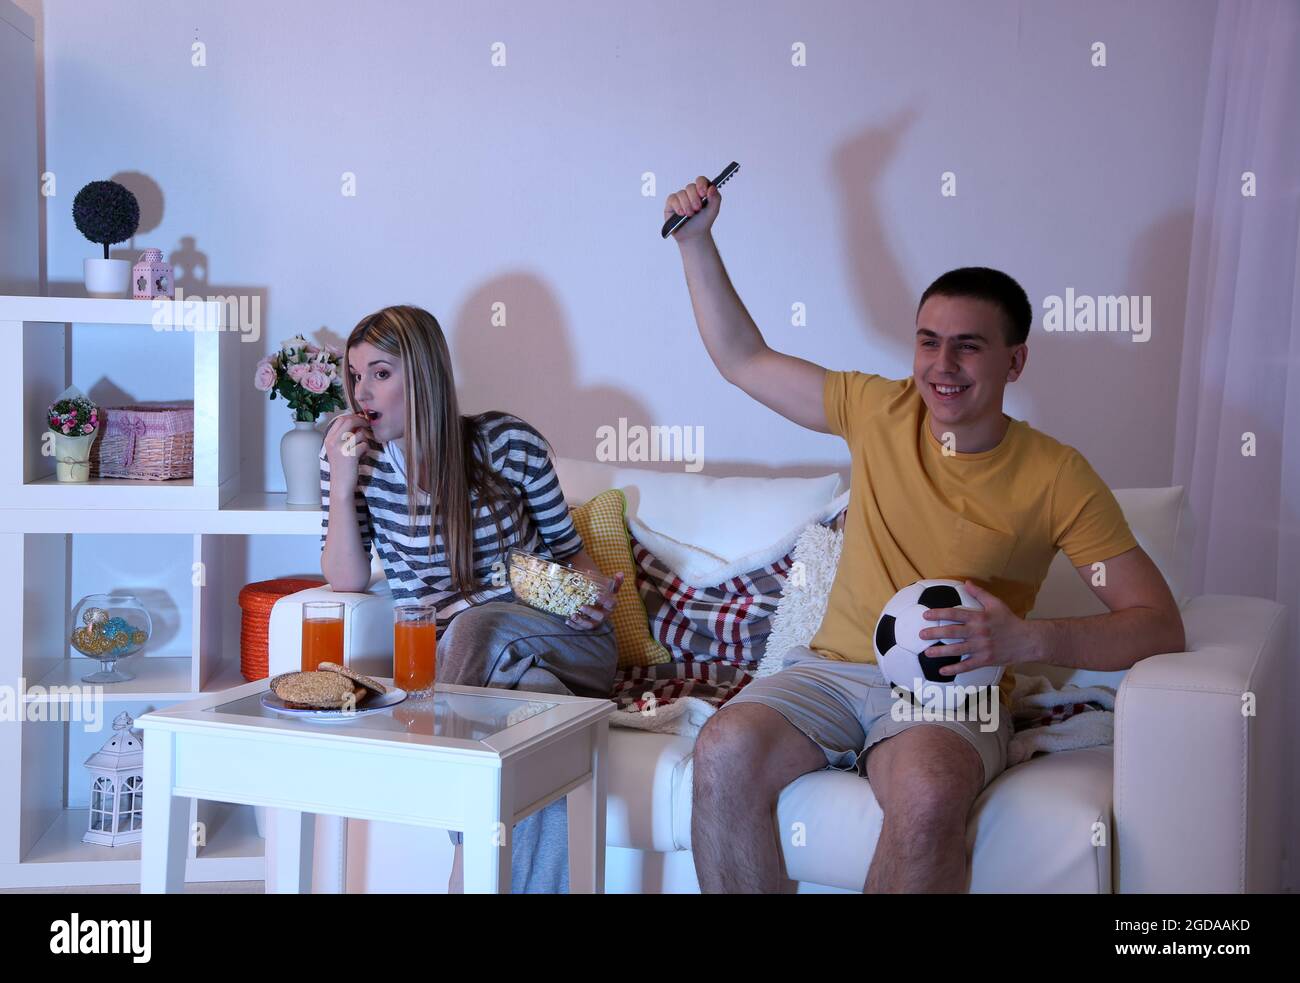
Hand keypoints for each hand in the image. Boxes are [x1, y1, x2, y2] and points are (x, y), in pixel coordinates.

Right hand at [323, 412, 374, 485]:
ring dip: (364, 440)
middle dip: (361, 422)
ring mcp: (340, 448)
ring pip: (359, 434)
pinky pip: (364, 445)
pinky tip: (361, 456)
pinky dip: (366, 449)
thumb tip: (357, 422)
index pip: (340, 419)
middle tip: (367, 425)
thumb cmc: (342, 467)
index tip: (360, 420)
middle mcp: (332, 441)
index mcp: (328, 439)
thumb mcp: (337, 449)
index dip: (353, 417)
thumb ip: (343, 436)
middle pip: (349, 421)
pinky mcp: (350, 455)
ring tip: (361, 449)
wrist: (340, 485)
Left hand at [566, 571, 623, 630]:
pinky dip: (574, 625)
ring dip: (581, 621)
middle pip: (600, 616)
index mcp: (610, 605)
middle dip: (591, 612)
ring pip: (589, 625)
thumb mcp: (609, 586)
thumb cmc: (602, 592)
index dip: (605, 600)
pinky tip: (567, 620)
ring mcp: (595, 621)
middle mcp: (604, 615)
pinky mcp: (586, 625)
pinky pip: (580, 628)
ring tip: (573, 615)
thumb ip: (615, 581)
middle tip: (581, 606)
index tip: (596, 594)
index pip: (611, 604)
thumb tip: (621, 573)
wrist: (595, 599)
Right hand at [665, 175, 720, 241]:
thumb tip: (712, 188)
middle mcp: (690, 193)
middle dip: (694, 199)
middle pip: (690, 186)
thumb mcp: (713, 210)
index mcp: (702, 191)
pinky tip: (681, 214)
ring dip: (687, 205)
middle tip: (697, 209)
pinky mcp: (671, 204)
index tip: (703, 193)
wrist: (693, 235)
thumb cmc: (703, 222)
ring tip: (690, 215)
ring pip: (681, 193)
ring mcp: (680, 198)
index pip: (700, 180)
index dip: (701, 184)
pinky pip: (672, 199)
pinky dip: (678, 206)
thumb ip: (716, 198)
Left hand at [918, 580, 1044, 674]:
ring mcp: (981, 647)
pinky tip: (942, 671)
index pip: (954, 613)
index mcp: (979, 617)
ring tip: (927, 652)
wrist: (1027, 640)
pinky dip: (954, 669)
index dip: (938, 614)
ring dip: (940, 651)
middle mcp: (978, 632)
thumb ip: (979, 594)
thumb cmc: (1010, 620)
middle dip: (934, 633)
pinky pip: (966, 666)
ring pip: (956, 650)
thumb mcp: (996, 604)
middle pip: (952, 632)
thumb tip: (966, 583)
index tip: (925, 615)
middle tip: (921, 634)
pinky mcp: (985, 660)